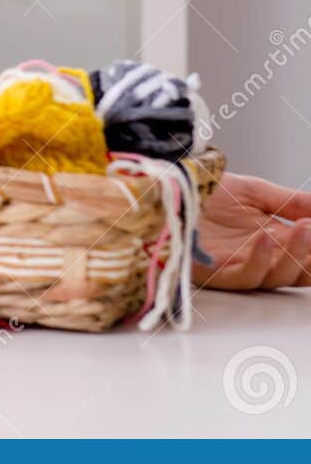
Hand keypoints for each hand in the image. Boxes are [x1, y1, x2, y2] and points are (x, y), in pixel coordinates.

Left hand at [194, 172, 310, 289]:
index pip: (309, 258)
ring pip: (275, 276)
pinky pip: (241, 276)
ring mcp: (236, 267)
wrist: (167, 187)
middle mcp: (258, 259)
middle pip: (297, 272)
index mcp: (273, 242)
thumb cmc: (205, 191)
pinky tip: (266, 238)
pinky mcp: (211, 271)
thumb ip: (293, 203)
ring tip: (304, 228)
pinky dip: (258, 260)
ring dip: (295, 255)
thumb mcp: (255, 192)